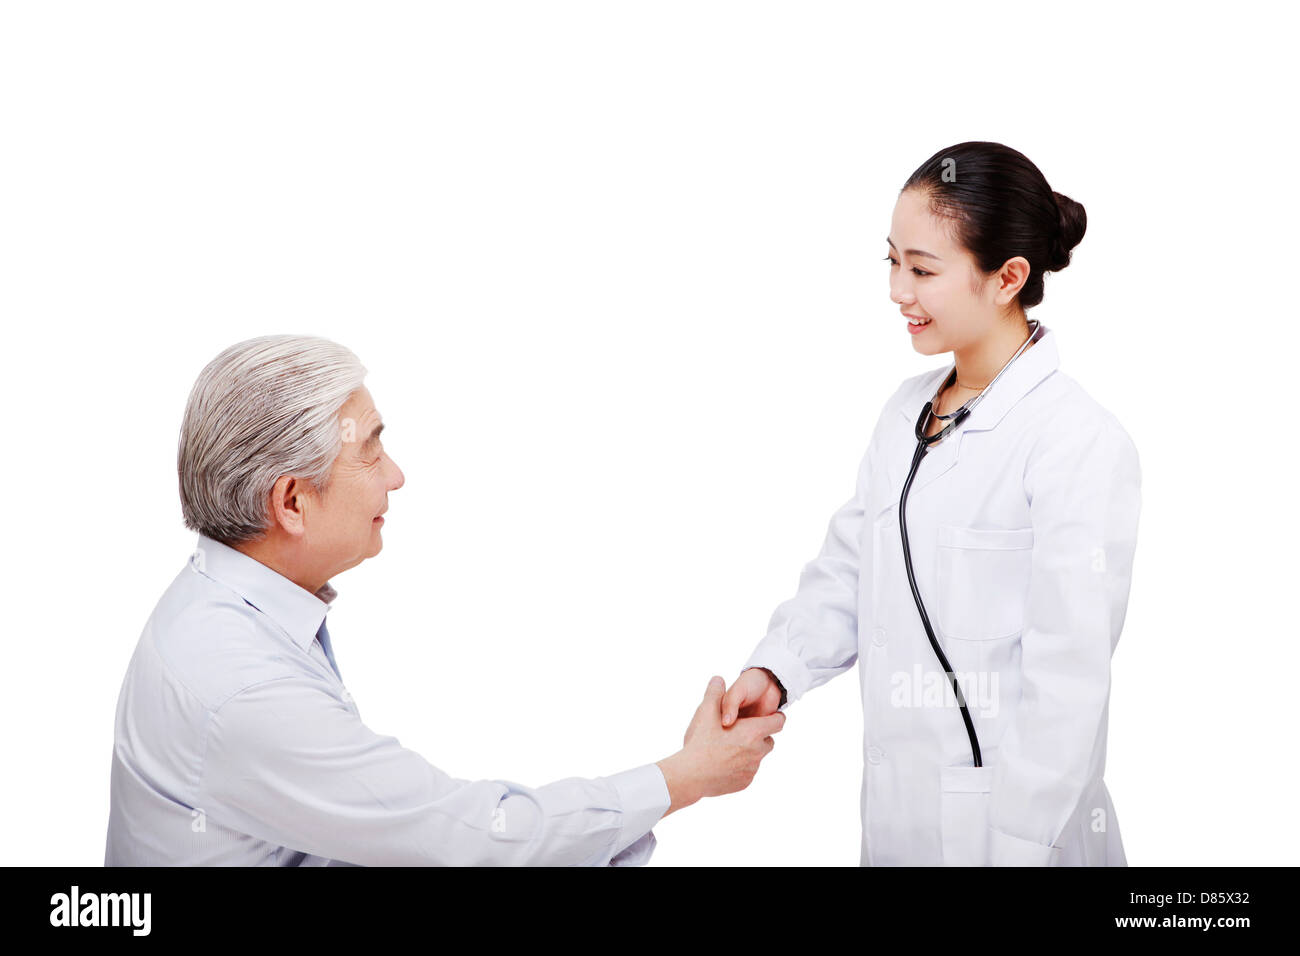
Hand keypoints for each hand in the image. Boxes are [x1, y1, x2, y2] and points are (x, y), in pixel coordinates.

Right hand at [656, 676, 784, 815]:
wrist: (691, 776)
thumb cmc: (701, 742)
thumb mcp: (706, 712)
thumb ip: (714, 693)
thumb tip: (718, 679)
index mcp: (753, 732)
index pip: (778, 723)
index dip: (774, 718)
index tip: (766, 716)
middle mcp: (757, 752)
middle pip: (768, 741)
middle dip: (758, 736)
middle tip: (740, 732)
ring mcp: (751, 770)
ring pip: (757, 758)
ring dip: (748, 752)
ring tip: (727, 748)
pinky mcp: (744, 783)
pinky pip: (747, 772)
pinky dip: (739, 767)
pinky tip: (722, 763)